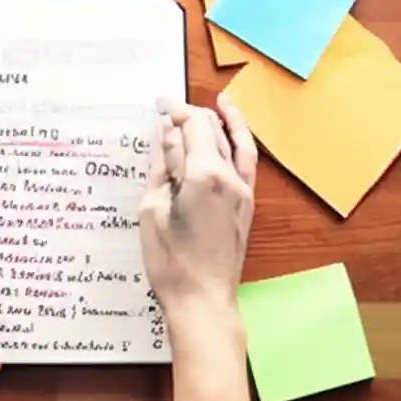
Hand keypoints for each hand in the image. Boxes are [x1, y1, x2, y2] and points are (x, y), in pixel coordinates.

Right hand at [140, 94, 256, 343]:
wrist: (203, 299)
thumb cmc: (170, 261)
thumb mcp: (153, 208)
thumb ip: (163, 166)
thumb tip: (166, 134)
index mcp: (204, 175)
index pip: (193, 127)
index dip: (175, 112)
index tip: (159, 104)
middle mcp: (230, 177)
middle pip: (213, 131)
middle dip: (192, 115)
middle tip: (170, 108)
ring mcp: (243, 191)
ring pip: (236, 142)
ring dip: (223, 121)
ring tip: (217, 102)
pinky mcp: (246, 204)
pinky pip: (247, 162)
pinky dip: (241, 142)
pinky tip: (234, 133)